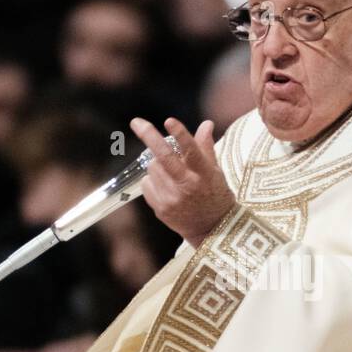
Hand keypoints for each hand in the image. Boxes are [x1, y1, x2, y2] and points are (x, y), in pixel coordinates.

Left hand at [130, 116, 235, 248]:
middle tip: (136, 122)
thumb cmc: (215, 195)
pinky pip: (147, 183)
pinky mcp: (161, 209)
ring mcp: (172, 199)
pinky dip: (153, 180)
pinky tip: (166, 187)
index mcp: (204, 175)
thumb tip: (206, 123)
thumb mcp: (215, 172)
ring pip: (152, 168)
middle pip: (164, 158)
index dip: (180, 135)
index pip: (192, 152)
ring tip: (171, 172)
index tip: (169, 121)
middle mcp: (188, 187)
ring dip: (157, 163)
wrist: (212, 229)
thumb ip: (206, 148)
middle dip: (149, 137)